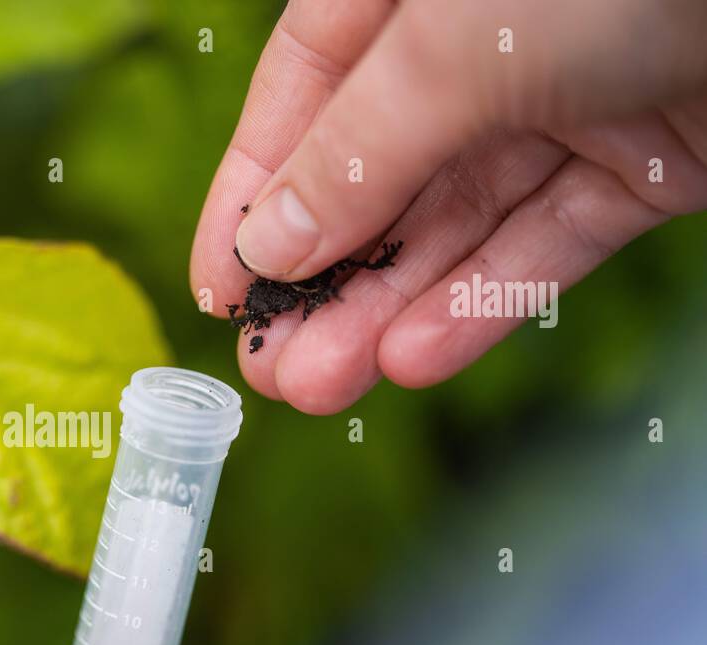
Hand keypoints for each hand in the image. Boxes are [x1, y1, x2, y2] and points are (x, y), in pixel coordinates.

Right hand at [192, 0, 706, 412]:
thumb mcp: (451, 47)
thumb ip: (357, 151)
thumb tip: (271, 240)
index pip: (301, 104)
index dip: (250, 200)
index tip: (216, 293)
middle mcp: (479, 43)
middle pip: (376, 179)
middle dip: (321, 280)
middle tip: (271, 370)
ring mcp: (564, 101)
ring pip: (456, 225)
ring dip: (388, 310)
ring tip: (324, 385)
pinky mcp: (644, 159)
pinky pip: (549, 241)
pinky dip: (487, 301)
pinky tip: (418, 356)